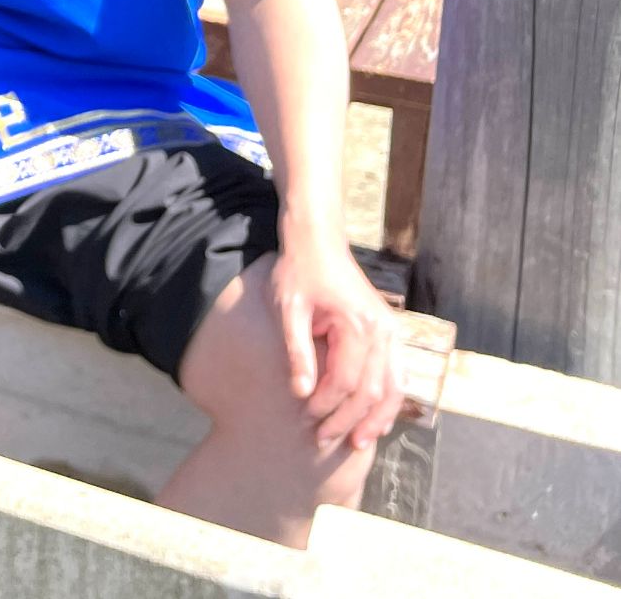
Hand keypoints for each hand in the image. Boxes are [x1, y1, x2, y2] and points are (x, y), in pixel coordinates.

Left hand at [271, 238, 402, 454]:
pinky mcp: (391, 333)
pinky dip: (389, 401)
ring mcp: (392, 332)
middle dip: (347, 419)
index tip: (305, 419)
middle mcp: (383, 331)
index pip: (345, 380)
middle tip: (322, 440)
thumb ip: (296, 351)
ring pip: (393, 388)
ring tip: (356, 442)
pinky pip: (397, 375)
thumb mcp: (288, 309)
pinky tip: (376, 421)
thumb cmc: (298, 273)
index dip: (325, 404)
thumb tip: (300, 393)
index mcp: (357, 324)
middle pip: (371, 391)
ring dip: (376, 419)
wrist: (318, 242)